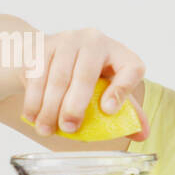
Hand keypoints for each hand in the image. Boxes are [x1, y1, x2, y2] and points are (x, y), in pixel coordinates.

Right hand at [22, 28, 148, 139]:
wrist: (55, 53)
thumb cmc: (91, 75)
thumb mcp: (111, 87)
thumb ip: (127, 110)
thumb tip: (141, 134)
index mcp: (120, 53)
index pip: (130, 68)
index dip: (121, 90)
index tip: (109, 111)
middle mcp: (95, 41)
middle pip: (86, 75)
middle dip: (75, 106)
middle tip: (69, 128)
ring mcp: (67, 40)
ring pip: (57, 77)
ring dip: (50, 107)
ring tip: (47, 129)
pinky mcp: (43, 45)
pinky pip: (37, 74)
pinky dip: (33, 98)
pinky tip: (33, 116)